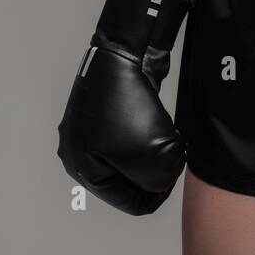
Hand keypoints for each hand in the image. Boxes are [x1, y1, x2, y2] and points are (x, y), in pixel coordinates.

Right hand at [57, 0, 192, 214]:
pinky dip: (151, 129)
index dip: (157, 194)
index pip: (128, 200)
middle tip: (170, 153)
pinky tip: (158, 119)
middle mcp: (81, 149)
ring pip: (135, 153)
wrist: (124, 54)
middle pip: (129, 178)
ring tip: (164, 133)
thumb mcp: (153, 158)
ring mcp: (92, 126)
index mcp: (82, 169)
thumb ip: (159, 180)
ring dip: (154, 148)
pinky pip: (135, 131)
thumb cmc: (129, 104)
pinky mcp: (108, 106)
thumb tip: (162, 179)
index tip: (174, 178)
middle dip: (153, 169)